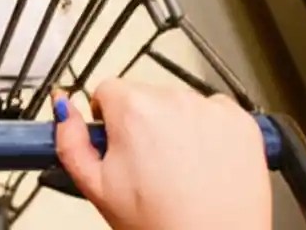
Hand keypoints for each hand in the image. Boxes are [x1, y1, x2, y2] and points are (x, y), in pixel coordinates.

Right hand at [53, 80, 270, 229]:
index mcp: (134, 109)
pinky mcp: (242, 121)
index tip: (120, 143)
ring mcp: (212, 108)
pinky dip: (209, 131)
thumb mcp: (96, 187)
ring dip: (175, 125)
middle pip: (145, 96)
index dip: (109, 120)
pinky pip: (215, 113)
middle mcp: (174, 99)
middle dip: (141, 123)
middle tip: (150, 165)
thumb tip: (63, 106)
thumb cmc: (160, 223)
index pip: (108, 90)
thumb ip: (70, 141)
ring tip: (180, 168)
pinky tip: (205, 162)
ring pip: (180, 104)